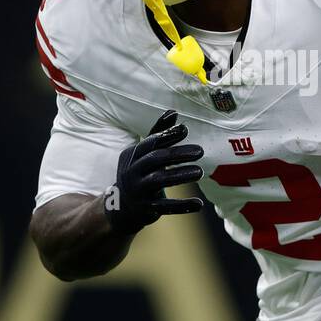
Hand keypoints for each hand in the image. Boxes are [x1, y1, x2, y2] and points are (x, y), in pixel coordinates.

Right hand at [105, 110, 204, 234]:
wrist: (120, 209)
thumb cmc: (139, 174)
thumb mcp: (143, 154)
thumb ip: (158, 134)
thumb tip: (173, 112)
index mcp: (131, 155)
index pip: (150, 142)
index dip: (167, 135)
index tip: (185, 129)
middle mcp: (131, 171)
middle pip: (155, 159)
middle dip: (177, 154)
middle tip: (200, 151)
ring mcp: (137, 191)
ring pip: (159, 181)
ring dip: (180, 175)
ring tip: (200, 172)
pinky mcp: (145, 209)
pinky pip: (164, 207)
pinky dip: (181, 206)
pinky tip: (198, 204)